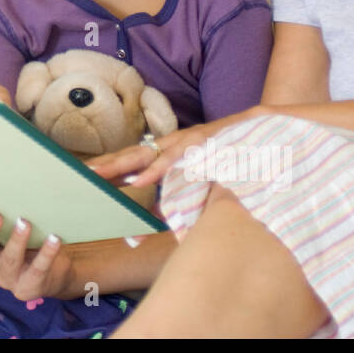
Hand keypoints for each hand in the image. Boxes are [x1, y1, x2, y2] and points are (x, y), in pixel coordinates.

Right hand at [0, 201, 73, 302]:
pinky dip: (46, 253)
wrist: (57, 276)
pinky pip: (38, 268)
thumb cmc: (32, 244)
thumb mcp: (13, 231)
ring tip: (24, 222)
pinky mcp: (30, 286)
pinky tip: (54, 239)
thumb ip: (5, 212)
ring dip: (17, 240)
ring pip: (10, 259)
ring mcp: (9, 278)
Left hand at [88, 107, 265, 188]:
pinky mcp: (204, 143)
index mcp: (172, 152)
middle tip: (77, 177)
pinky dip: (157, 169)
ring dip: (120, 166)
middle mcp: (175, 144)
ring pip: (147, 154)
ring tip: (96, 176)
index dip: (109, 168)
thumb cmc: (241, 158)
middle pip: (131, 155)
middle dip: (104, 166)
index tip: (82, 179)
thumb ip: (184, 201)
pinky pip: (176, 159)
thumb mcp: (208, 181)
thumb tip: (161, 221)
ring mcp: (188, 142)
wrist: (276, 131)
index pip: (133, 160)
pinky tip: (140, 180)